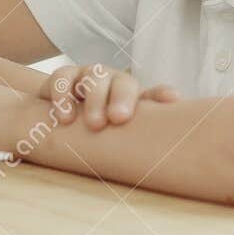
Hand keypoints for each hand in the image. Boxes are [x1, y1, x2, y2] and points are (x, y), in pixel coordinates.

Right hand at [39, 63, 177, 130]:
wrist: (61, 117)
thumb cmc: (99, 130)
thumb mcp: (120, 136)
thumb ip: (140, 141)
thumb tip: (168, 158)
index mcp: (134, 98)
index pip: (152, 94)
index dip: (162, 95)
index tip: (173, 100)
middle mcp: (114, 83)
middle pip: (123, 83)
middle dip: (121, 99)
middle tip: (119, 119)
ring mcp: (89, 77)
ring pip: (94, 76)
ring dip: (95, 98)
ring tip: (93, 124)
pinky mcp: (64, 77)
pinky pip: (63, 78)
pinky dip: (63, 94)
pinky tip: (63, 116)